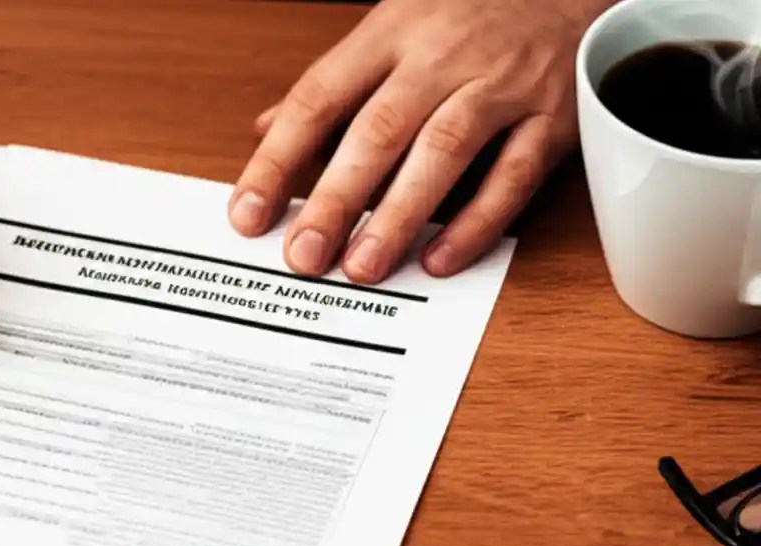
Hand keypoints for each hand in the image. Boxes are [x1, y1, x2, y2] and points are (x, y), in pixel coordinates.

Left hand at [229, 0, 610, 282]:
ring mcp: (500, 85)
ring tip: (363, 266)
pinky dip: (476, 222)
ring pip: (443, 151)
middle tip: (303, 256)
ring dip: (398, 215)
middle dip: (335, 199)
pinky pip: (514, 174)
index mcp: (389, 33)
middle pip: (378, 130)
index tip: (248, 214)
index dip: (277, 160)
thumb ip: (332, 86)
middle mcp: (441, 56)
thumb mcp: (391, 29)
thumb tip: (266, 130)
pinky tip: (439, 258)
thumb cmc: (469, 15)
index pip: (318, 99)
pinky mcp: (553, 116)